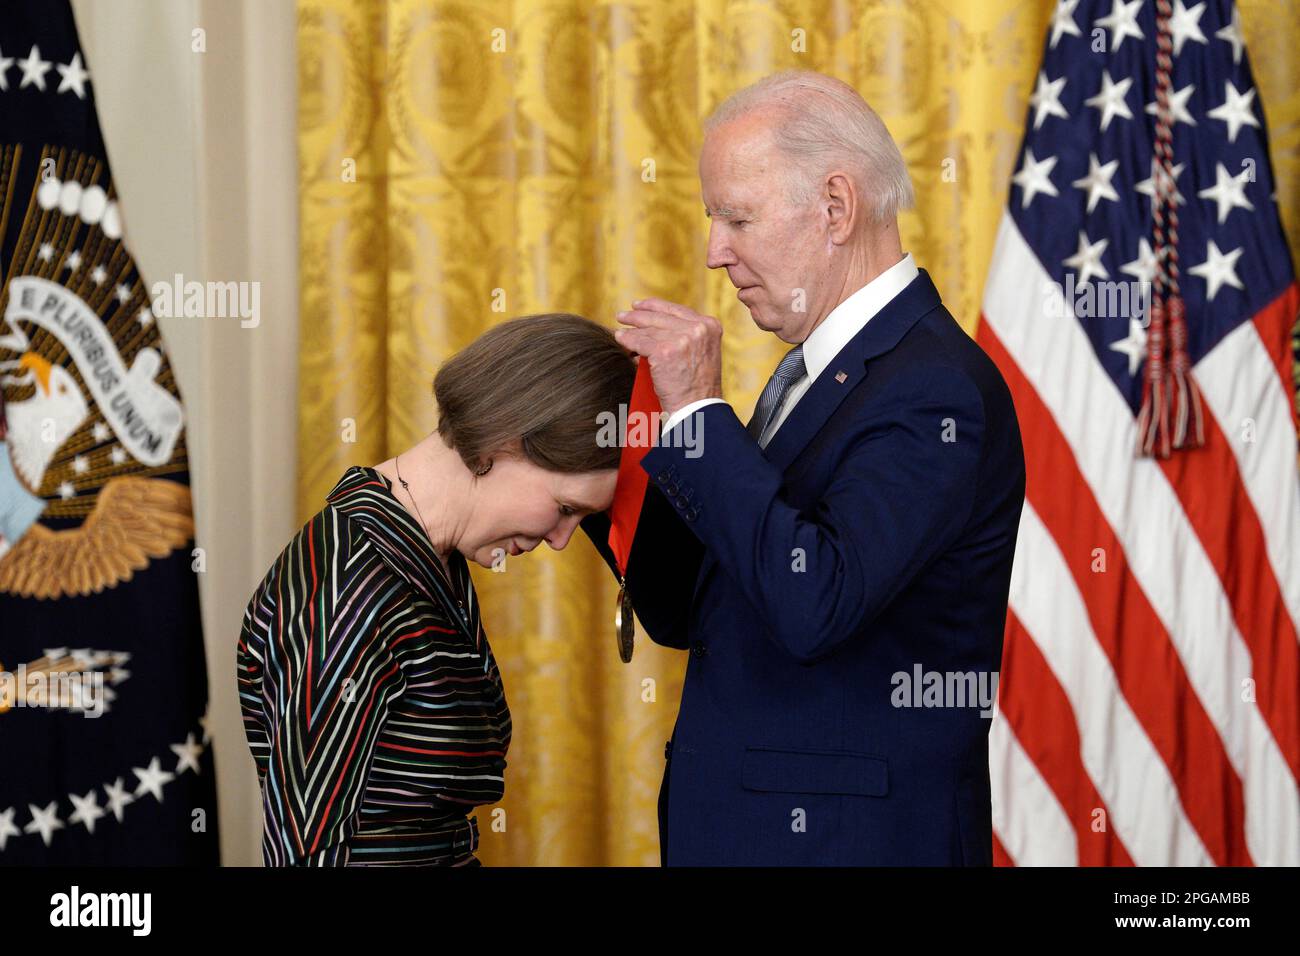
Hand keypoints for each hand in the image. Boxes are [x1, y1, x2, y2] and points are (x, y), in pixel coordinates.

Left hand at [614, 298, 722, 415]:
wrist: (698, 408)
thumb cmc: (697, 387)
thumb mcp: (701, 353)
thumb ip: (686, 336)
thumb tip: (653, 325)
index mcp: (709, 326)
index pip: (677, 310)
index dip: (655, 306)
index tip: (639, 306)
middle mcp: (698, 328)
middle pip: (660, 317)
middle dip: (638, 316)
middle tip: (623, 316)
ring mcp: (682, 339)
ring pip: (648, 331)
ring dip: (631, 332)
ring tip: (620, 333)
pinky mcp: (664, 351)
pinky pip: (640, 342)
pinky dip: (628, 341)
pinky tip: (620, 339)